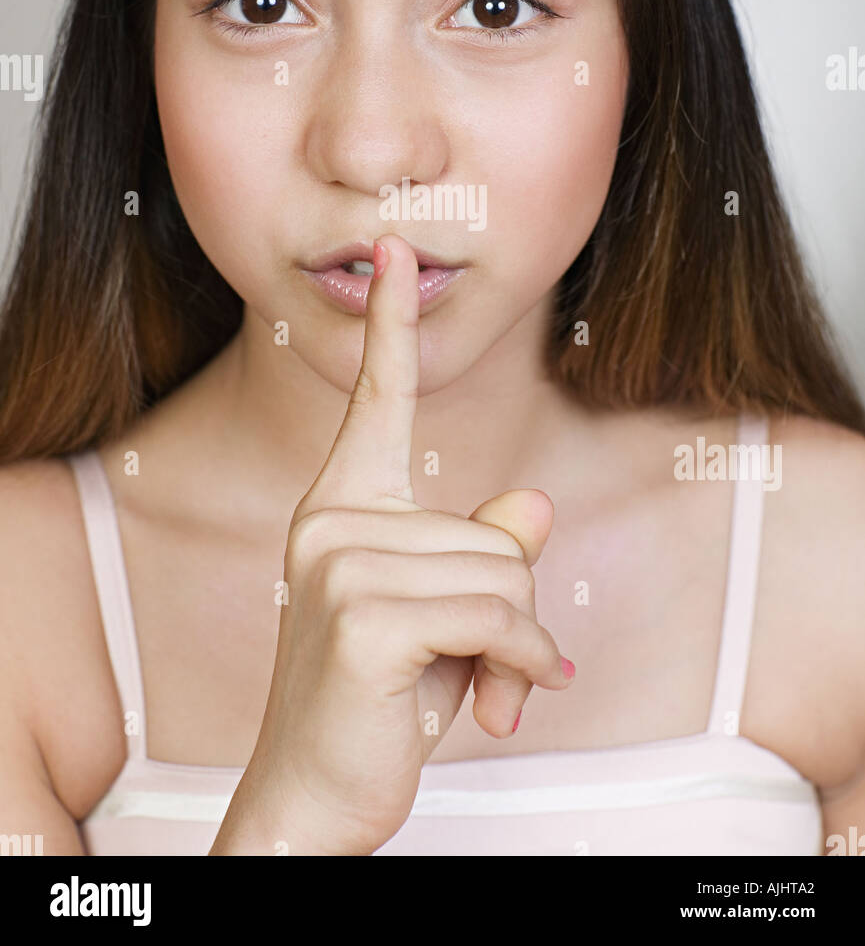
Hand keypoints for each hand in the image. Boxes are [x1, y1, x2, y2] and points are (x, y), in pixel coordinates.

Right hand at [247, 233, 574, 854]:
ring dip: (517, 647)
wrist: (313, 800)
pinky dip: (521, 668)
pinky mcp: (363, 613)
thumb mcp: (445, 617)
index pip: (376, 400)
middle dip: (512, 612)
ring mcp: (341, 563)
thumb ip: (483, 552)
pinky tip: (498, 707)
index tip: (398, 246)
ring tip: (481, 692)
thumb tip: (534, 500)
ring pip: (505, 575)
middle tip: (483, 671)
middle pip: (496, 529)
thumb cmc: (378, 705)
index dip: (392, 322)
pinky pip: (497, 616)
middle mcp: (333, 522)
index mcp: (343, 509)